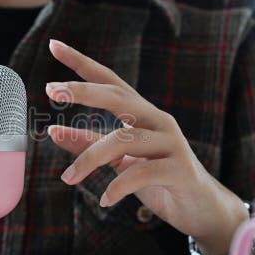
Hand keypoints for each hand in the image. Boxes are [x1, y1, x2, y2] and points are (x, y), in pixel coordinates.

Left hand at [45, 39, 246, 254]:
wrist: (201, 209)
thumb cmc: (159, 180)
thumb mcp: (119, 161)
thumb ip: (89, 144)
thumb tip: (53, 131)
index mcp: (142, 114)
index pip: (109, 81)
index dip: (82, 63)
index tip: (54, 45)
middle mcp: (158, 120)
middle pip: (118, 97)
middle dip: (84, 91)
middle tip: (52, 91)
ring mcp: (172, 142)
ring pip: (123, 140)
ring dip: (89, 158)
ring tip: (69, 178)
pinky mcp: (180, 168)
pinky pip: (140, 173)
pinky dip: (117, 187)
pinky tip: (105, 200)